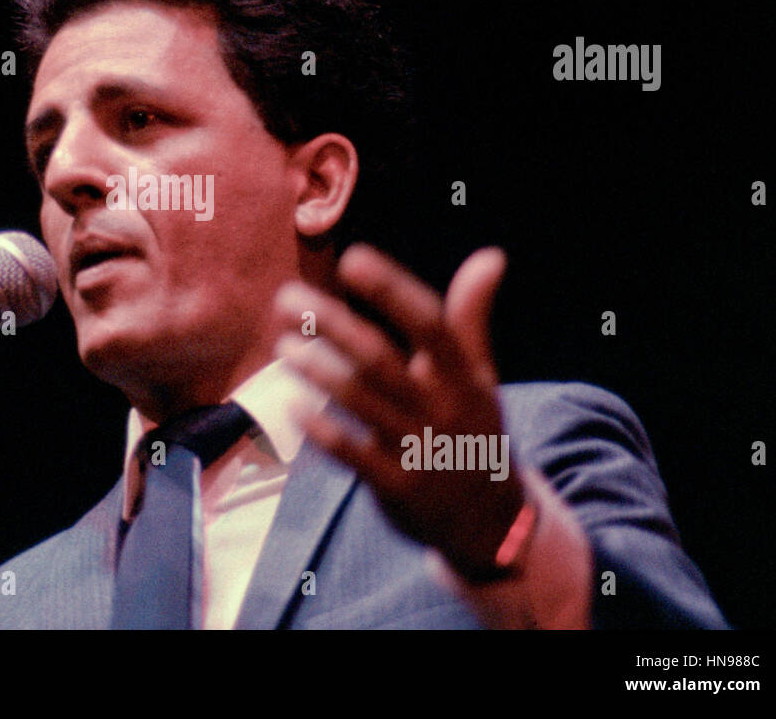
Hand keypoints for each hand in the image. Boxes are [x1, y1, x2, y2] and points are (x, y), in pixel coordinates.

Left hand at [273, 244, 524, 578]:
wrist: (490, 519)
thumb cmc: (470, 427)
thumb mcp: (478, 375)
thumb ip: (470, 318)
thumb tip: (491, 255)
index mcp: (461, 375)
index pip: (428, 323)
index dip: (391, 290)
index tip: (352, 258)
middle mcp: (441, 408)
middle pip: (380, 358)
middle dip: (332, 324)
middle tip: (287, 297)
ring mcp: (418, 449)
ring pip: (360, 402)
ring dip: (317, 370)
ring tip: (284, 344)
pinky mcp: (397, 487)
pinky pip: (353, 455)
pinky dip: (322, 429)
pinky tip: (292, 404)